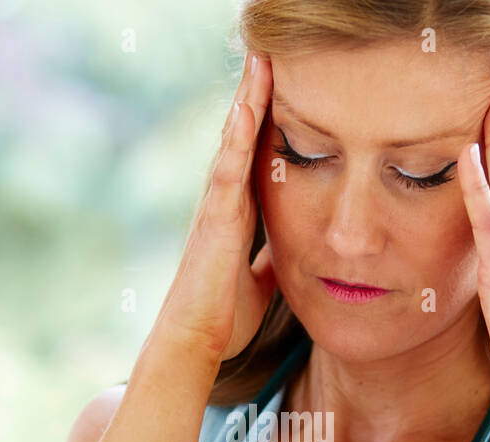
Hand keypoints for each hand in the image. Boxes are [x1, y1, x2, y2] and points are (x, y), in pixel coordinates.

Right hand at [154, 50, 276, 361]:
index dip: (266, 118)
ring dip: (246, 99)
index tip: (282, 82)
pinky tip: (248, 105)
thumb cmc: (224, 318)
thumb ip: (270, 259)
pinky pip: (228, 167)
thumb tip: (291, 250)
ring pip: (233, 141)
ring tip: (260, 58)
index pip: (254, 154)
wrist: (198, 342)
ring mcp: (216, 207)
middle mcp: (224, 202)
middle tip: (266, 50)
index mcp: (237, 213)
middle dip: (254, 94)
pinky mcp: (215, 219)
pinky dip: (238, 135)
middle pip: (241, 136)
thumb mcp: (262, 282)